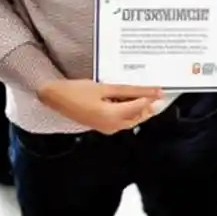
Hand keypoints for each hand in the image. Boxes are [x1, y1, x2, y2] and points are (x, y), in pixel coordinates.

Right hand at [37, 80, 162, 134]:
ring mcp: (107, 128)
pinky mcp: (102, 126)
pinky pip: (121, 121)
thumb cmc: (77, 91)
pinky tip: (130, 101)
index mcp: (112, 116)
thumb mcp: (104, 87)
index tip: (161, 90)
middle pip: (137, 117)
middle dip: (148, 107)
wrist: (55, 98)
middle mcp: (112, 126)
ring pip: (130, 120)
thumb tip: (148, 92)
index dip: (150, 98)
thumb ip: (127, 91)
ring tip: (147, 97)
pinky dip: (128, 112)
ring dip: (139, 109)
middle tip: (158, 95)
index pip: (139, 107)